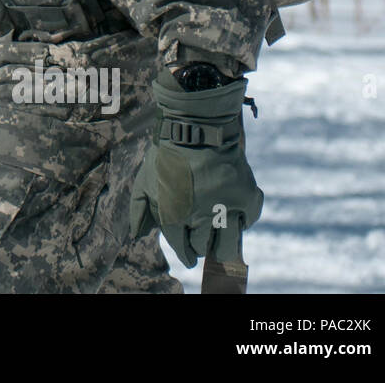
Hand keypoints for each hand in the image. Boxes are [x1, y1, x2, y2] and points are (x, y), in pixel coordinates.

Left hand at [129, 68, 262, 265]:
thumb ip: (139, 210)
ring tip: (219, 245)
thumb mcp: (144, 180)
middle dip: (201, 248)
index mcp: (173, 214)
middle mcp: (199, 216)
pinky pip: (247, 221)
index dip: (184, 254)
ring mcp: (224, 207)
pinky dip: (242, 222)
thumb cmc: (166, 154)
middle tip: (202, 246)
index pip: (180, 246)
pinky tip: (235, 218)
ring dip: (222, 247)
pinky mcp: (245, 197)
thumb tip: (137, 235)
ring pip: (227, 245)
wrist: (197, 126)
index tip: (188, 257)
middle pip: (203, 247)